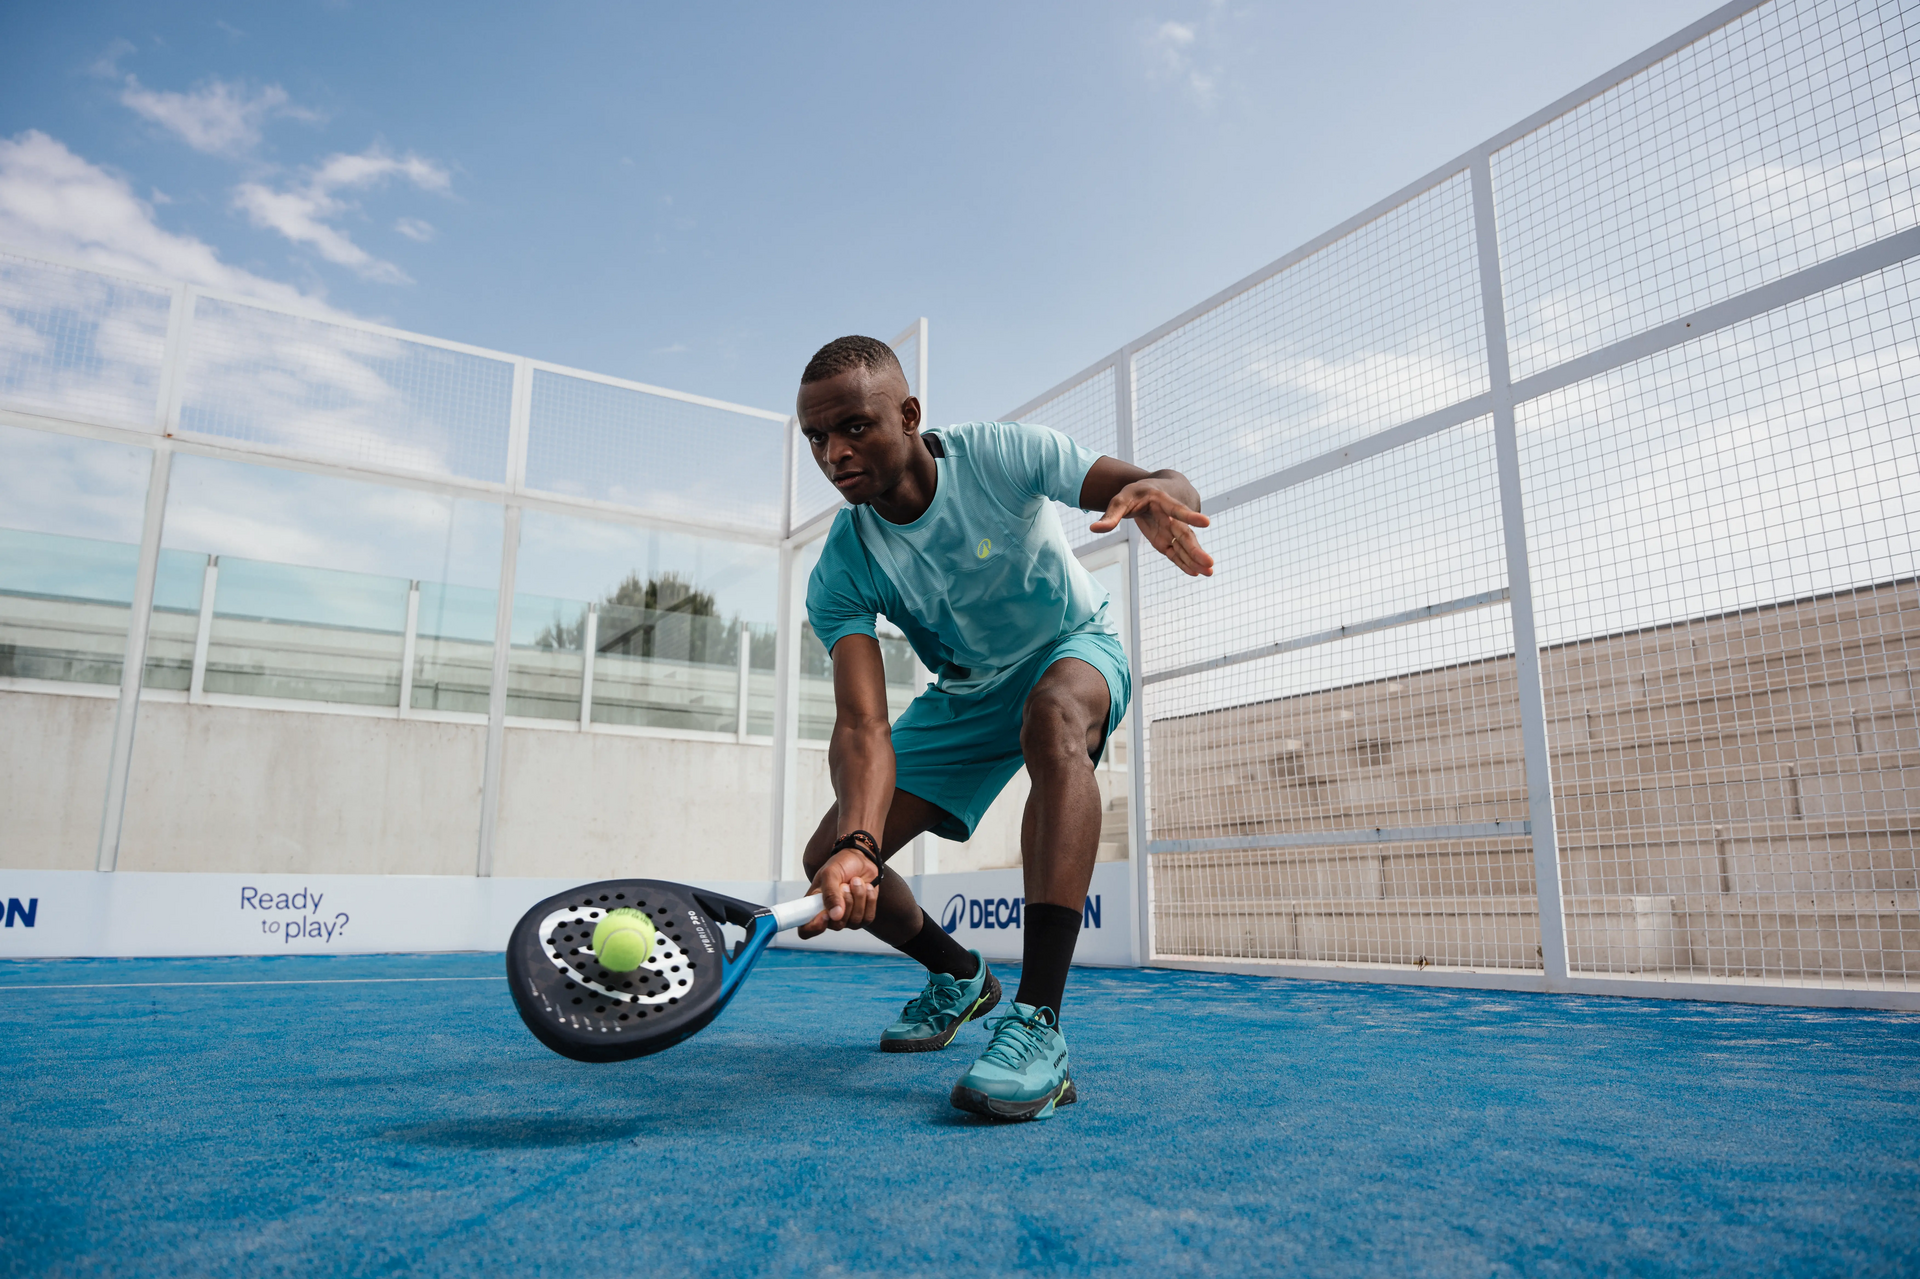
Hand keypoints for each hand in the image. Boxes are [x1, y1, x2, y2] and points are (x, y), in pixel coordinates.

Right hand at [796, 848, 880, 938]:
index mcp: (813, 906)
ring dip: (858, 898)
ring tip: (856, 881)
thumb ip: (830, 894)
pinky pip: (867, 918)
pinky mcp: (863, 915)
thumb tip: (835, 916)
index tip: (825, 915)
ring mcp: (846, 917)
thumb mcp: (831, 873)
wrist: (861, 859)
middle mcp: (829, 915)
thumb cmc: (841, 865)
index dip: (814, 928)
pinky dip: (869, 900)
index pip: (806, 930)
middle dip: (845, 903)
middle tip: (845, 885)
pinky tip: (867, 887)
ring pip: (854, 921)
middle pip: (836, 925)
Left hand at [1090, 479, 1213, 576]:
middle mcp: (1171, 517)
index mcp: (1162, 501)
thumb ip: (1110, 515)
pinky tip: (1196, 573)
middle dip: (1196, 549)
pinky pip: (1177, 553)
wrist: (1150, 490)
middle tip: (1210, 562)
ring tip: (1209, 572)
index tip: (1206, 522)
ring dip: (1196, 559)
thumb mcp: (1121, 499)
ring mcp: (1171, 530)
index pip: (1177, 509)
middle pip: (1185, 534)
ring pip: (1184, 546)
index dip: (1190, 516)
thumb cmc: (1135, 493)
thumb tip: (1094, 528)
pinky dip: (1185, 563)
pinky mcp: (1167, 540)